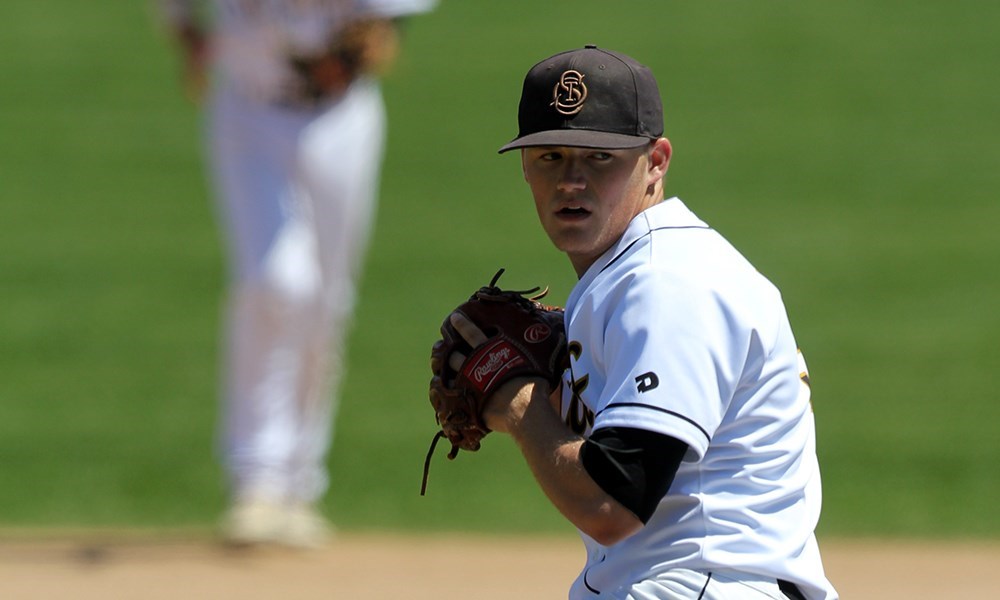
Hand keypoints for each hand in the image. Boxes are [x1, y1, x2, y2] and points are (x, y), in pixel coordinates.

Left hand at [447, 312, 547, 432]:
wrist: (522, 409)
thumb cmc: (533, 384)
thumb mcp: (538, 361)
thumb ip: (539, 351)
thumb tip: (559, 336)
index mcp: (490, 351)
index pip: (472, 333)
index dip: (462, 324)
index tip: (454, 317)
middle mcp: (474, 365)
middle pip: (454, 353)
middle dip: (447, 348)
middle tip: (440, 345)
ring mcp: (468, 384)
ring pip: (449, 374)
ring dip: (443, 370)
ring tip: (438, 369)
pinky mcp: (466, 403)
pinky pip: (451, 398)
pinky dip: (446, 396)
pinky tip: (442, 397)